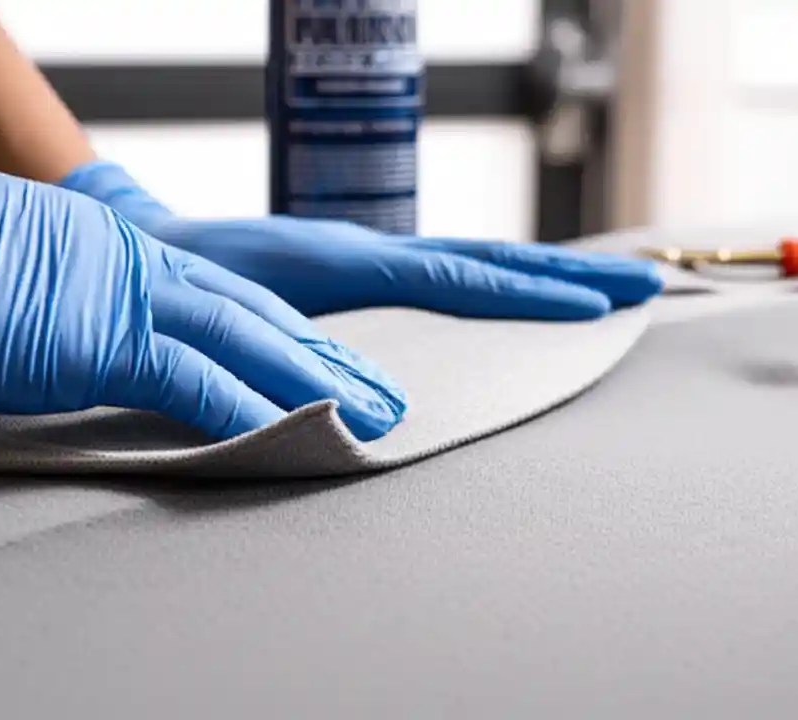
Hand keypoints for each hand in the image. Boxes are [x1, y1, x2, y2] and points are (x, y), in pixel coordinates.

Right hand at [0, 133, 405, 440]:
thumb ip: (41, 309)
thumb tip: (46, 334)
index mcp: (108, 255)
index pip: (216, 299)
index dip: (280, 333)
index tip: (325, 362)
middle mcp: (131, 265)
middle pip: (255, 314)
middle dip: (326, 357)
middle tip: (384, 393)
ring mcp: (118, 295)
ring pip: (248, 341)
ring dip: (319, 384)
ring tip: (377, 419)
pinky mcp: (94, 336)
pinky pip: (195, 381)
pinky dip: (255, 413)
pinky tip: (305, 436)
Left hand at [60, 162, 663, 318]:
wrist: (153, 243)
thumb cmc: (190, 280)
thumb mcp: (239, 312)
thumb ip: (301, 353)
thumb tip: (370, 406)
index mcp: (352, 260)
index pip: (462, 277)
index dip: (532, 293)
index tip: (601, 301)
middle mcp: (372, 252)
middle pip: (488, 261)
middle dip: (566, 276)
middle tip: (644, 283)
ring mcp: (371, 257)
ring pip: (471, 263)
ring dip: (540, 275)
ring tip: (605, 287)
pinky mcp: (362, 268)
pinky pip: (443, 273)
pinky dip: (494, 281)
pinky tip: (516, 297)